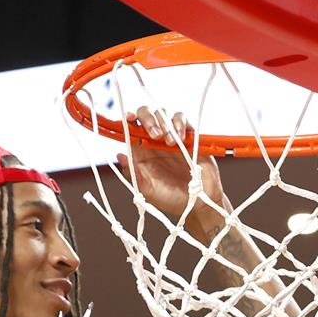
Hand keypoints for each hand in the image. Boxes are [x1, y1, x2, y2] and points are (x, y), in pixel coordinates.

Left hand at [125, 106, 228, 230]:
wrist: (198, 202)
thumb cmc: (171, 198)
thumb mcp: (148, 190)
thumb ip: (133, 174)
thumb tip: (119, 155)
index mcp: (141, 151)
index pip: (130, 128)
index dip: (127, 120)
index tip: (128, 119)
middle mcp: (154, 140)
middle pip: (146, 114)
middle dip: (148, 118)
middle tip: (155, 135)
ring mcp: (171, 136)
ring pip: (163, 113)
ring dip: (165, 124)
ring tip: (170, 142)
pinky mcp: (188, 135)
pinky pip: (182, 119)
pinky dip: (180, 124)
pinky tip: (181, 138)